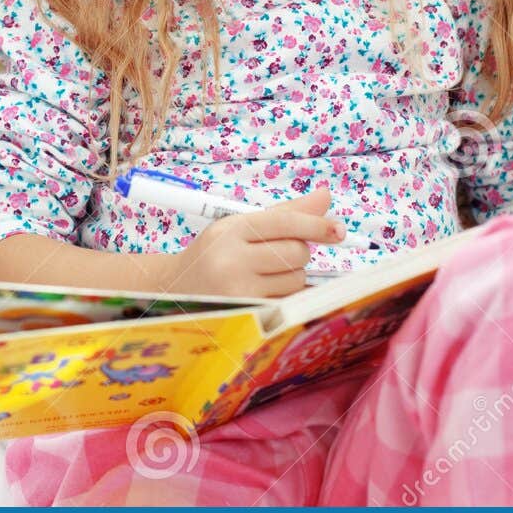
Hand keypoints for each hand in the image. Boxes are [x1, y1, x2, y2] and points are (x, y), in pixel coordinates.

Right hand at [162, 189, 343, 298]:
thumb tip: (325, 198)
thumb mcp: (239, 228)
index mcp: (230, 230)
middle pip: (296, 253)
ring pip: (296, 279)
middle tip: (274, 256)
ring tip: (263, 276)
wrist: (175, 291)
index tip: (338, 230)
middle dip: (297, 253)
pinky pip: (289, 301)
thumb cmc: (214, 255)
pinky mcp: (247, 315)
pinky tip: (265, 292)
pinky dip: (287, 296)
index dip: (315, 224)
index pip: (284, 222)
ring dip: (291, 277)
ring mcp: (238, 291)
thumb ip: (284, 214)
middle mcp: (231, 259)